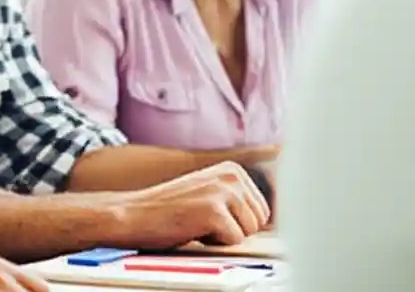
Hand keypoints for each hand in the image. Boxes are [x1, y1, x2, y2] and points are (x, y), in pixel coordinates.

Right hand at [109, 161, 270, 249]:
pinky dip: (213, 243)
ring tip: (198, 224)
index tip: (213, 217)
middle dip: (234, 230)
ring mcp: (223, 191)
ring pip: (249, 232)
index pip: (263, 211)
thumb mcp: (209, 195)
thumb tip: (281, 222)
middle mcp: (232, 175)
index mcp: (233, 171)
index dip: (238, 223)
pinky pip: (234, 241)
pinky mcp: (213, 210)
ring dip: (224, 236)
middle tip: (203, 222)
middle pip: (259, 222)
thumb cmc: (170, 211)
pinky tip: (193, 230)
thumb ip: (239, 202)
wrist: (133, 214)